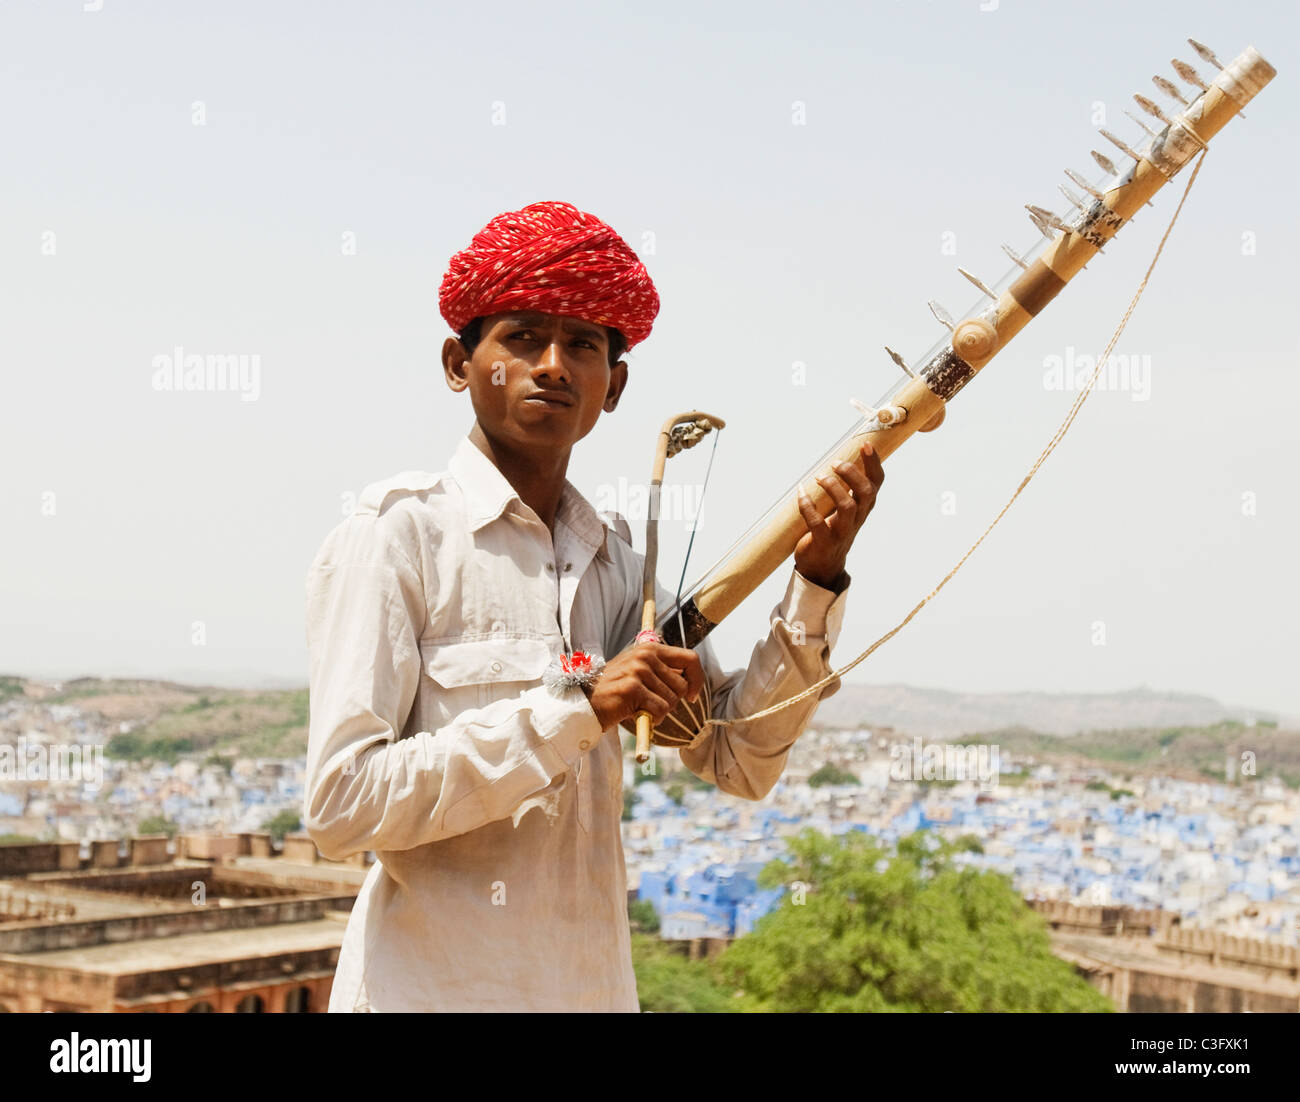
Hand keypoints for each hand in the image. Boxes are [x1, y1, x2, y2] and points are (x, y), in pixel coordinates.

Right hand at [583, 642, 704, 729]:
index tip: (692, 695)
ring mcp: (638, 671)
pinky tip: (637, 714)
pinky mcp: (632, 688)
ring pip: (672, 700)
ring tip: (639, 707)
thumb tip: (691, 681)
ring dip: (659, 711)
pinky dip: (653, 719)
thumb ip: (663, 671)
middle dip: (671, 700)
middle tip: (651, 703)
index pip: (691, 659)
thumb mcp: (640, 671)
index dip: (697, 679)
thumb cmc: (616, 690)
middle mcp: (645, 655)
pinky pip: (660, 710)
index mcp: (650, 648)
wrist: (586, 703)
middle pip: (682, 685)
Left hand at [793, 440, 883, 590]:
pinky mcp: (824, 542)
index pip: (876, 483)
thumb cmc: (833, 530)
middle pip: (866, 493)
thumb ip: (845, 489)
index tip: (865, 445)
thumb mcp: (844, 509)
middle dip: (852, 474)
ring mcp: (842, 532)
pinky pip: (817, 523)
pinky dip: (807, 506)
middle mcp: (857, 519)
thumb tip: (838, 458)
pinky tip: (801, 493)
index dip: (873, 463)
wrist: (823, 567)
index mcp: (864, 507)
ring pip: (847, 507)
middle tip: (835, 463)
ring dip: (833, 488)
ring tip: (819, 478)